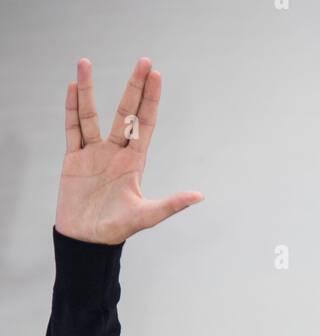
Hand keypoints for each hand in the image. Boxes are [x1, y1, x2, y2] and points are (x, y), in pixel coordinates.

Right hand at [54, 56, 203, 244]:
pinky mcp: (73, 159)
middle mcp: (115, 153)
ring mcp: (93, 153)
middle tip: (143, 61)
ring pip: (91, 114)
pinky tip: (73, 88)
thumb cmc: (117, 230)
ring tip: (86, 62)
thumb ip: (172, 204)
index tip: (156, 75)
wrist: (87, 242)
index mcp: (134, 162)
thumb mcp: (147, 215)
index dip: (150, 100)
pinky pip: (72, 129)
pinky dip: (71, 109)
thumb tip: (200, 196)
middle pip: (124, 112)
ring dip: (89, 89)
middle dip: (134, 87)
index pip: (144, 124)